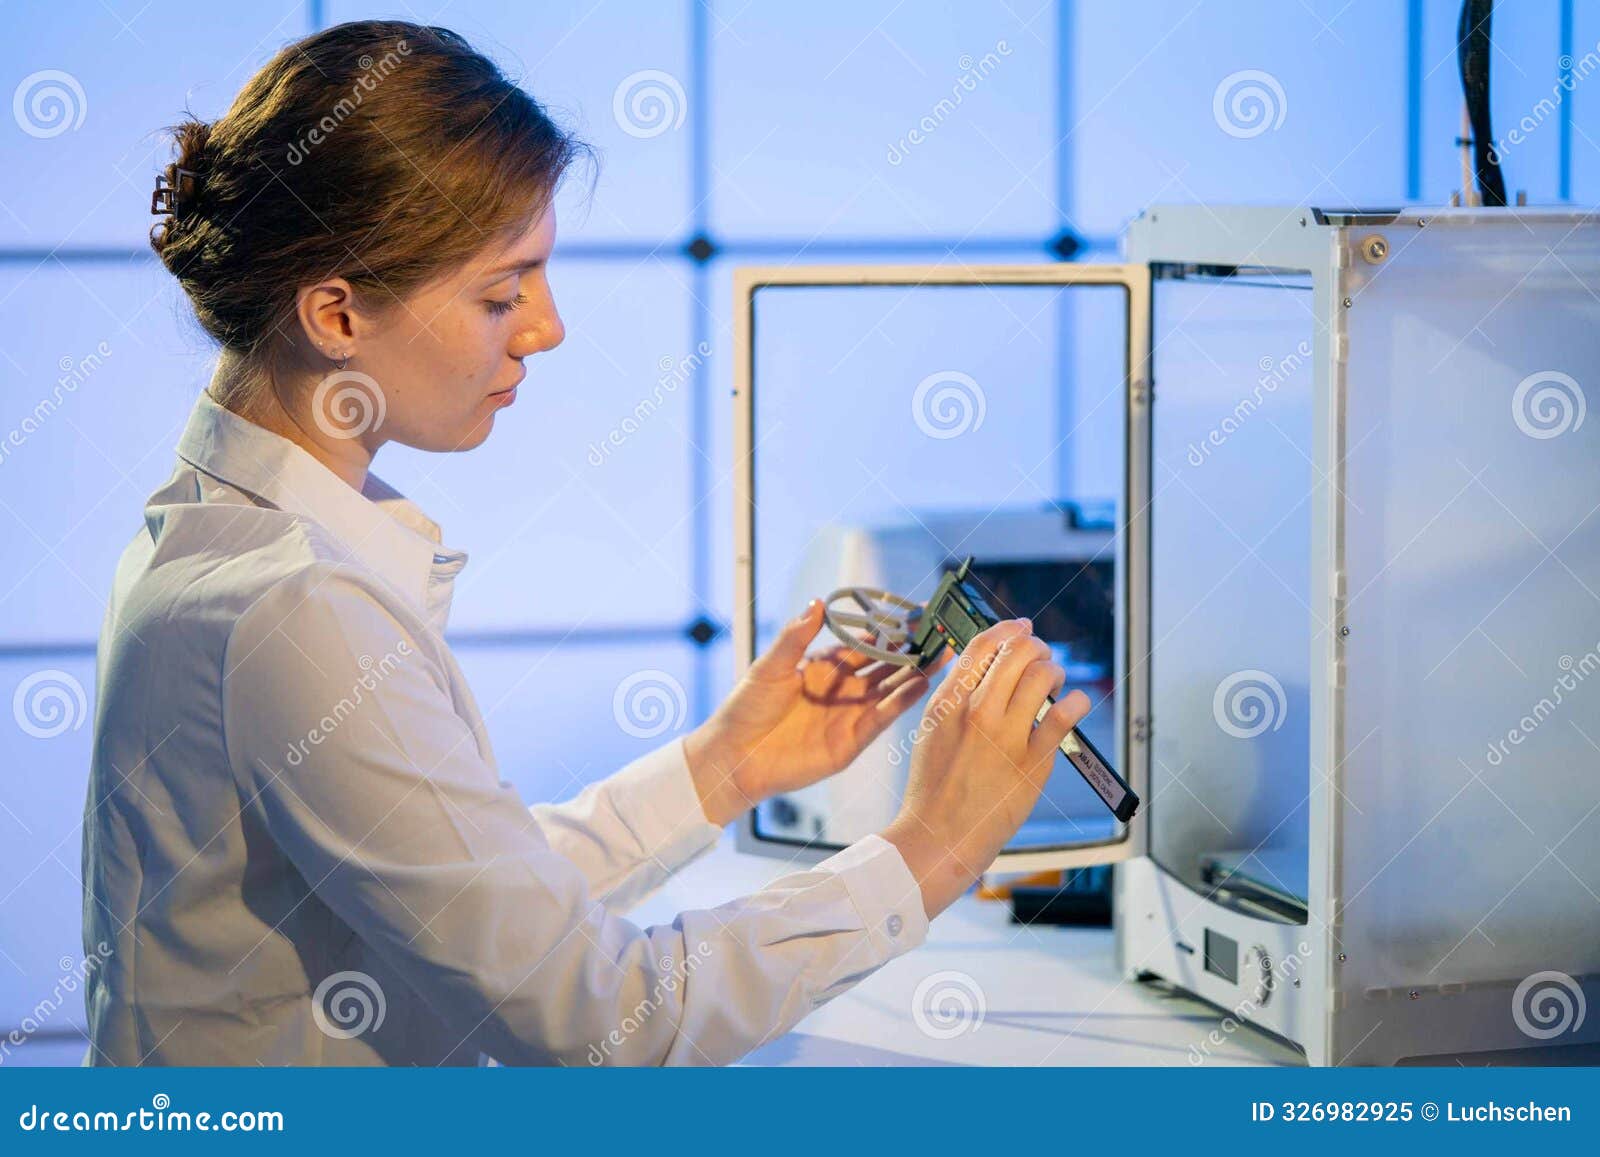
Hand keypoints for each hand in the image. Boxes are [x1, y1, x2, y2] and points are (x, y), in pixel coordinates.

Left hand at [683, 599, 950, 826]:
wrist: (733, 757)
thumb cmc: (745, 710)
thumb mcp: (771, 666)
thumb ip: (796, 636)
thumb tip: (817, 603)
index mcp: (824, 668)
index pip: (865, 643)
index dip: (889, 629)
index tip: (913, 612)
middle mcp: (842, 690)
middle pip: (886, 666)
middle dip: (912, 649)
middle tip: (939, 630)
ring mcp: (849, 715)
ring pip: (891, 690)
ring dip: (915, 673)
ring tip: (941, 653)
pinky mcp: (851, 741)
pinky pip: (881, 718)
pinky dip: (902, 702)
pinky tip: (921, 684)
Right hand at [881, 617, 1089, 917]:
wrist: (939, 835)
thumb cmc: (934, 788)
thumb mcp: (933, 730)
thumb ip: (955, 697)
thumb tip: (981, 666)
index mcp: (948, 702)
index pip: (982, 646)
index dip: (1007, 629)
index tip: (1021, 626)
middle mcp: (977, 712)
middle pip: (1017, 652)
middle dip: (1036, 647)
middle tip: (1042, 658)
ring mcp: (1005, 736)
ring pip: (1042, 675)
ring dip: (1055, 671)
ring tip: (1054, 684)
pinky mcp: (1032, 762)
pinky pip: (1062, 717)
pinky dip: (1075, 702)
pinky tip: (1075, 703)